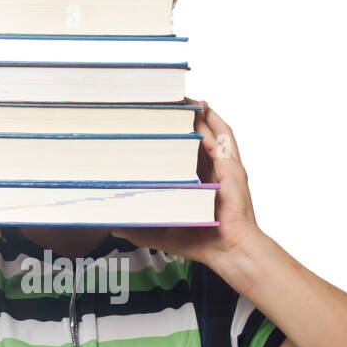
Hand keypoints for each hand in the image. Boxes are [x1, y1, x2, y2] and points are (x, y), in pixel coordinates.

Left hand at [116, 100, 263, 274]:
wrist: (228, 251)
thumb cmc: (202, 242)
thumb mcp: (162, 232)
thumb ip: (139, 227)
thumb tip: (114, 226)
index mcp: (199, 179)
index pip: (182, 148)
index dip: (170, 133)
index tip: (152, 119)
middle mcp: (212, 168)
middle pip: (196, 133)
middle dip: (182, 116)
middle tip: (163, 99)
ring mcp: (224, 166)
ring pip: (211, 130)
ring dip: (198, 112)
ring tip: (182, 96)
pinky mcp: (233, 168)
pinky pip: (224, 138)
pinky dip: (213, 122)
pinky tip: (202, 109)